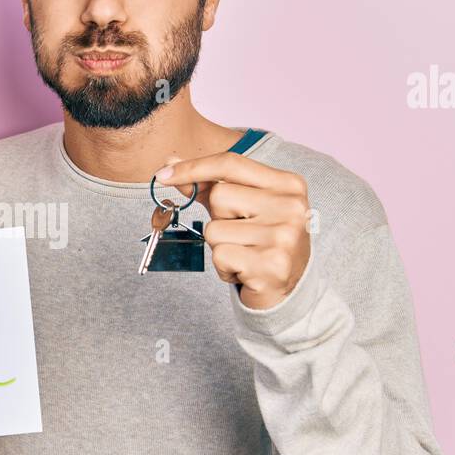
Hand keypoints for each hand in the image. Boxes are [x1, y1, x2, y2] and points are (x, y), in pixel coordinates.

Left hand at [155, 151, 310, 309]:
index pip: (231, 164)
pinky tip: (245, 271)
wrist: (290, 289)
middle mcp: (291, 206)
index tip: (163, 175)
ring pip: (214, 230)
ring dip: (220, 247)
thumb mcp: (243, 209)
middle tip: (242, 236)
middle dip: (218, 219)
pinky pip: (220, 255)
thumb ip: (209, 186)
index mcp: (288, 184)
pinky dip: (224, 267)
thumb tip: (170, 164)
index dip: (193, 167)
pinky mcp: (271, 264)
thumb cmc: (262, 243)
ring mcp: (283, 235)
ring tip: (245, 256)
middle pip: (219, 197)